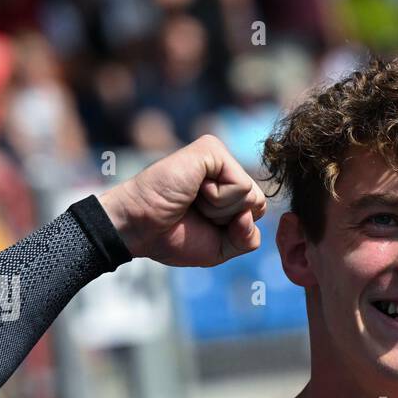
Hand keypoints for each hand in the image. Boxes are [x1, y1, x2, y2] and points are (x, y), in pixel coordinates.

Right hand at [99, 135, 266, 266]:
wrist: (139, 228)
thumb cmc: (172, 237)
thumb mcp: (220, 248)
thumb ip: (247, 238)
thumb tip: (253, 212)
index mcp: (226, 189)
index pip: (257, 213)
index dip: (235, 230)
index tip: (202, 225)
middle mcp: (224, 168)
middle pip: (259, 203)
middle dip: (229, 221)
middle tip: (196, 213)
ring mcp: (218, 156)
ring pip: (251, 195)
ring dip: (220, 211)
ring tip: (191, 201)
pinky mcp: (211, 149)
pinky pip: (241, 186)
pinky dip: (218, 200)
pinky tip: (192, 191)